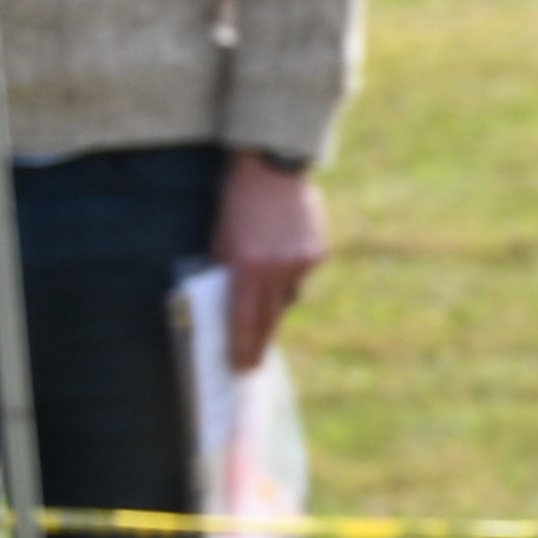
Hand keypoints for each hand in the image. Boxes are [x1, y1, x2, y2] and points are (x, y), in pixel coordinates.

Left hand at [216, 151, 328, 372]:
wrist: (271, 168)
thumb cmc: (234, 203)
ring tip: (261, 284)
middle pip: (270, 318)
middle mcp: (279, 268)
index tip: (240, 369)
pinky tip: (279, 254)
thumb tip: (233, 308)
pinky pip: (299, 276)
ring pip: (287, 296)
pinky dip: (287, 274)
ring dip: (273, 300)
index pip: (244, 320)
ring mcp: (302, 260)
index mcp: (248, 266)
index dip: (242, 348)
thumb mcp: (220, 242)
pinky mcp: (318, 251)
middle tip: (252, 362)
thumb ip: (227, 275)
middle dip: (259, 341)